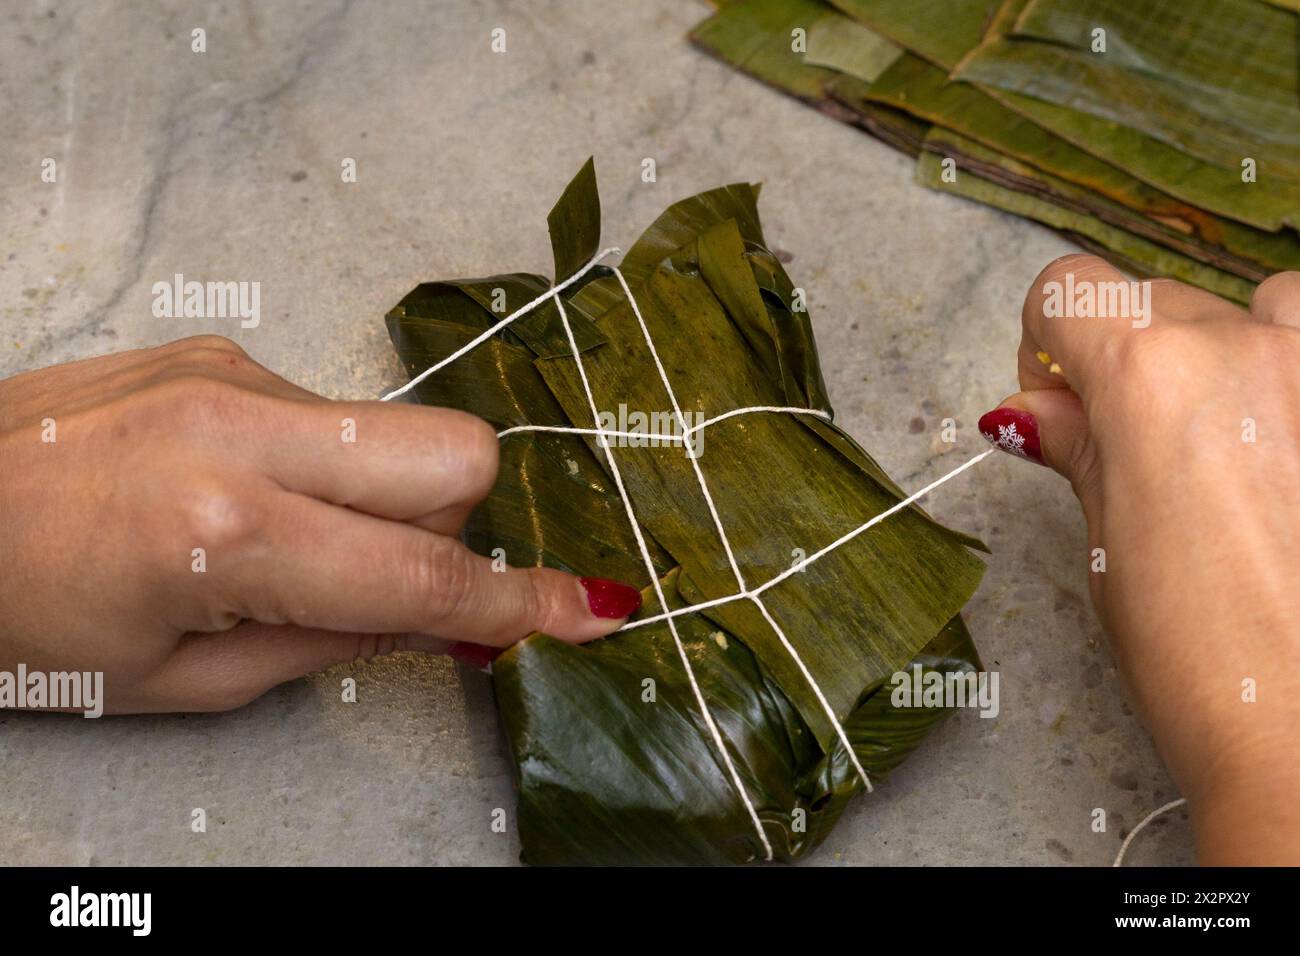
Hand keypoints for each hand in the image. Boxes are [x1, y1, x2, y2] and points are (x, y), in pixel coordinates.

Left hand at [0, 336, 639, 713]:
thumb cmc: (22, 621)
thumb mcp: (178, 680)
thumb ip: (330, 648)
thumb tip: (440, 625)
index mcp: (226, 532)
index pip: (422, 576)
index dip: (518, 603)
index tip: (587, 613)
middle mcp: (245, 431)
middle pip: (456, 455)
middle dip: (463, 524)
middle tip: (394, 576)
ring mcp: (238, 377)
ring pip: (404, 428)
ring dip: (391, 497)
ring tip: (297, 540)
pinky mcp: (224, 353)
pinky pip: (338, 411)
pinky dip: (334, 466)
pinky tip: (251, 493)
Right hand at [979, 257, 1299, 863]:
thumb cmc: (1204, 658)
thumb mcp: (1108, 542)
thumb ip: (1077, 448)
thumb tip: (1031, 410)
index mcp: (1151, 376)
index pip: (1070, 289)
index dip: (1047, 340)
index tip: (1056, 396)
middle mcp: (1246, 347)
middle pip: (1156, 302)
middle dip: (1128, 359)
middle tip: (1129, 450)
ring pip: (1259, 308)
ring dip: (1228, 349)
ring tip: (1226, 438)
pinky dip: (1292, 378)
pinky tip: (1283, 451)